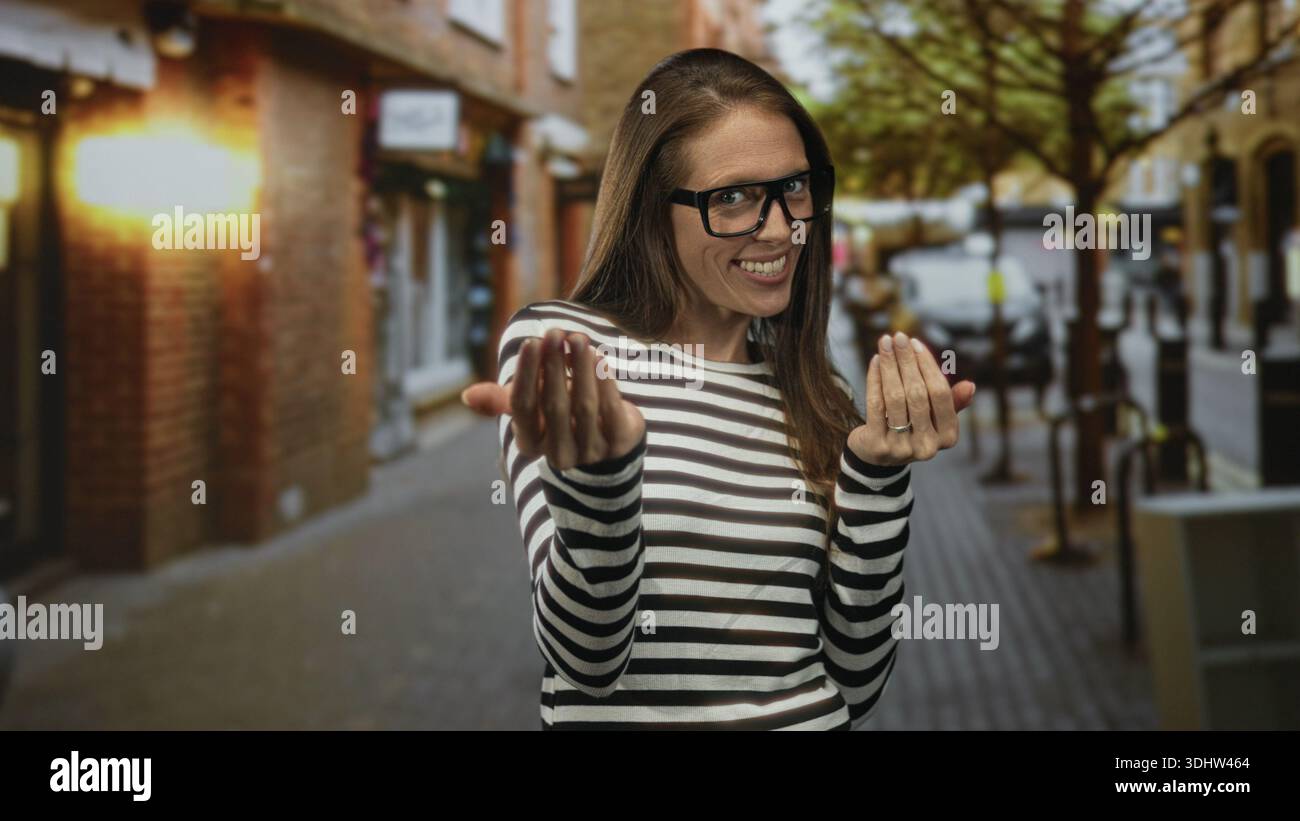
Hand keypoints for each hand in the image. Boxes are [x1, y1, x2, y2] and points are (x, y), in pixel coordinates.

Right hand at [461, 329, 645, 469]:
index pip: (524, 408)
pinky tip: (597, 357)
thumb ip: (503, 400)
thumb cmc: (559, 417)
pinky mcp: (620, 443)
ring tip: (577, 338)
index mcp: (531, 444)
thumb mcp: (531, 409)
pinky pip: (611, 408)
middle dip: (553, 365)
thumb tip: (467, 395)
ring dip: (580, 367)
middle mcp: (560, 454)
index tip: (530, 342)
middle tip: (554, 332)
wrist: (606, 446)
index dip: (526, 374)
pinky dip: (604, 380)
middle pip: (554, 405)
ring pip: (585, 405)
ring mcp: (592, 451)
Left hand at [848, 331, 975, 466]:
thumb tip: (970, 386)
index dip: (927, 366)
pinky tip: (875, 361)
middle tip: (898, 337)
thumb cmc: (911, 426)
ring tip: (884, 343)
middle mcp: (928, 446)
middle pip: (917, 393)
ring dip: (889, 365)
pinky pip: (875, 405)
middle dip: (906, 361)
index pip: (940, 394)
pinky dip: (874, 379)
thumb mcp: (934, 417)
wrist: (878, 456)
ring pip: (895, 397)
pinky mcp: (877, 446)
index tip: (916, 343)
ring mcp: (901, 448)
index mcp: (948, 436)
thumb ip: (951, 401)